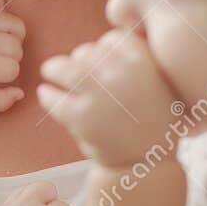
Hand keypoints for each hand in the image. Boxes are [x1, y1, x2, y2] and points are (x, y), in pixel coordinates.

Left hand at [37, 28, 178, 167]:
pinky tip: (48, 96)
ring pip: (64, 68)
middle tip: (77, 76)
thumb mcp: (159, 84)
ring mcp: (100, 94)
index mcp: (145, 61)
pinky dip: (47, 95)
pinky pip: (53, 97)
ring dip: (54, 70)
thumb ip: (136, 60)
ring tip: (50, 74)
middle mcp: (122, 73)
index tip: (101, 64)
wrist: (148, 166)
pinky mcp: (81, 117)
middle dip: (80, 62)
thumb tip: (101, 45)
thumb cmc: (153, 123)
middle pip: (86, 51)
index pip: (112, 39)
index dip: (104, 50)